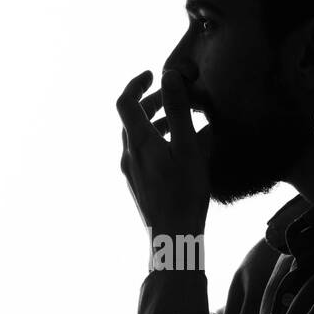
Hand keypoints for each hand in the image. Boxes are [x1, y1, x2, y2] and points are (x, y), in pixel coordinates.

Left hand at [116, 70, 210, 235]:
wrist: (172, 238)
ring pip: (139, 138)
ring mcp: (132, 173)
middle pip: (133, 120)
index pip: (126, 102)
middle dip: (153, 103)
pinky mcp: (140, 186)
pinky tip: (182, 153)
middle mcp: (129, 156)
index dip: (136, 84)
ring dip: (158, 124)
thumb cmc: (183, 193)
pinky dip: (159, 143)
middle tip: (174, 98)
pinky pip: (145, 156)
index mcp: (138, 142)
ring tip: (183, 124)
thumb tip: (169, 77)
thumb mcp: (187, 147)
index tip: (153, 75)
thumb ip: (178, 111)